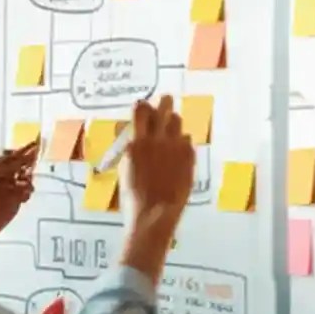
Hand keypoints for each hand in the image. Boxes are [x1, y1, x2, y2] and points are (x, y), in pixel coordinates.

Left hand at [0, 141, 39, 252]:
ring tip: (25, 182)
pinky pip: (26, 193)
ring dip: (28, 178)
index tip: (34, 145)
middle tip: (34, 163)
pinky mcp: (15, 203)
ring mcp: (10, 191)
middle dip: (28, 163)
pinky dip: (28, 191)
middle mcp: (3, 178)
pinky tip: (25, 194)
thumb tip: (20, 155)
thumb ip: (3, 166)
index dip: (22, 151)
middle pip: (20, 166)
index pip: (10, 157)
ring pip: (25, 179)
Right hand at [123, 95, 195, 222]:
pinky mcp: (189, 157)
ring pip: (177, 121)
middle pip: (164, 108)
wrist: (154, 214)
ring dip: (173, 121)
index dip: (143, 106)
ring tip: (171, 127)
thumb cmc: (132, 195)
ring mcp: (176, 148)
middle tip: (166, 100)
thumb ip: (132, 147)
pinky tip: (177, 152)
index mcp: (137, 142)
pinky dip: (182, 143)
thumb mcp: (125, 167)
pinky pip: (187, 140)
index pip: (141, 109)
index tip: (143, 106)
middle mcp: (158, 140)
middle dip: (164, 102)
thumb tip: (136, 135)